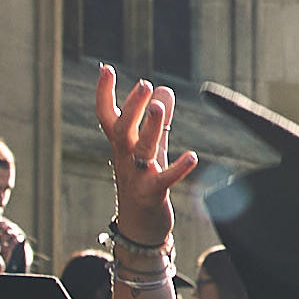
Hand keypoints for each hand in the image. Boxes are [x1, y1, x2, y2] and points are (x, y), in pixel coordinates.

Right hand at [98, 70, 196, 249]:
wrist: (139, 230)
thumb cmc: (144, 184)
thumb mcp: (151, 149)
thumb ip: (159, 120)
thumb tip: (164, 89)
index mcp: (122, 146)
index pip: (108, 116)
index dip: (105, 94)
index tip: (106, 69)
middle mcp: (125, 159)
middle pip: (122, 130)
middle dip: (132, 107)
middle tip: (144, 84)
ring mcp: (137, 178)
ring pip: (141, 150)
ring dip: (151, 128)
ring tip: (160, 107)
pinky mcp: (152, 195)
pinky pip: (163, 180)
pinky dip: (177, 169)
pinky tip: (192, 157)